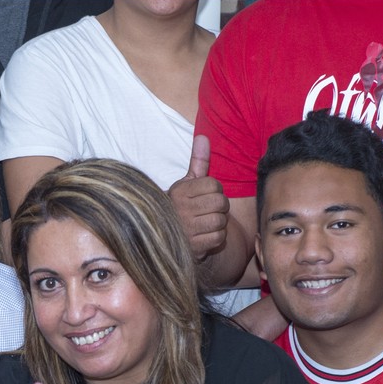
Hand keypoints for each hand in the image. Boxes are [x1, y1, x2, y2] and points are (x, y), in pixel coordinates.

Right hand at [168, 134, 229, 259]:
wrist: (161, 237)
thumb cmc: (179, 207)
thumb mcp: (185, 183)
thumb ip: (197, 161)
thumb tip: (204, 136)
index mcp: (179, 191)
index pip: (213, 185)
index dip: (215, 190)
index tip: (206, 196)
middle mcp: (180, 209)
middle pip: (220, 202)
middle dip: (219, 207)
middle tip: (209, 210)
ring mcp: (185, 229)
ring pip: (220, 221)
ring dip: (218, 223)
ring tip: (207, 223)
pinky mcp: (191, 247)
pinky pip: (218, 238)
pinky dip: (216, 238)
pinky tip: (206, 236)